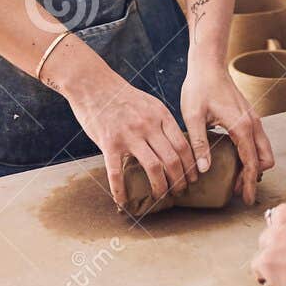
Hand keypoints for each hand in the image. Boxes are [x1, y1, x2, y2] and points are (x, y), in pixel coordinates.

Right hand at [68, 68, 197, 209]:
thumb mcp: (149, 103)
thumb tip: (174, 144)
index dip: (190, 165)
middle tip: (180, 191)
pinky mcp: (109, 142)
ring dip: (160, 187)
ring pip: (153, 167)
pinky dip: (120, 190)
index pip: (183, 145)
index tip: (192, 178)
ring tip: (161, 197)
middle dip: (180, 180)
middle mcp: (148, 125)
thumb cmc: (121, 96)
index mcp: (160, 115)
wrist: (93, 84)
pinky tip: (122, 201)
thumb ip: (161, 122)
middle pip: (173, 159)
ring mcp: (129, 134)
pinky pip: (117, 172)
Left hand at [180, 58, 274, 205]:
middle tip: (236, 191)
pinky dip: (252, 155)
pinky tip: (235, 160)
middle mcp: (253, 124)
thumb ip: (199, 142)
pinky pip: (258, 142)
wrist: (208, 65)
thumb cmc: (199, 88)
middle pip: (265, 160)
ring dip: (254, 167)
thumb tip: (204, 169)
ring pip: (264, 151)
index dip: (249, 183)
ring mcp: (254, 119)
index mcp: (242, 127)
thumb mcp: (193, 116)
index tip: (245, 200)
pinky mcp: (249, 116)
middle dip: (253, 177)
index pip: (251, 163)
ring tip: (235, 180)